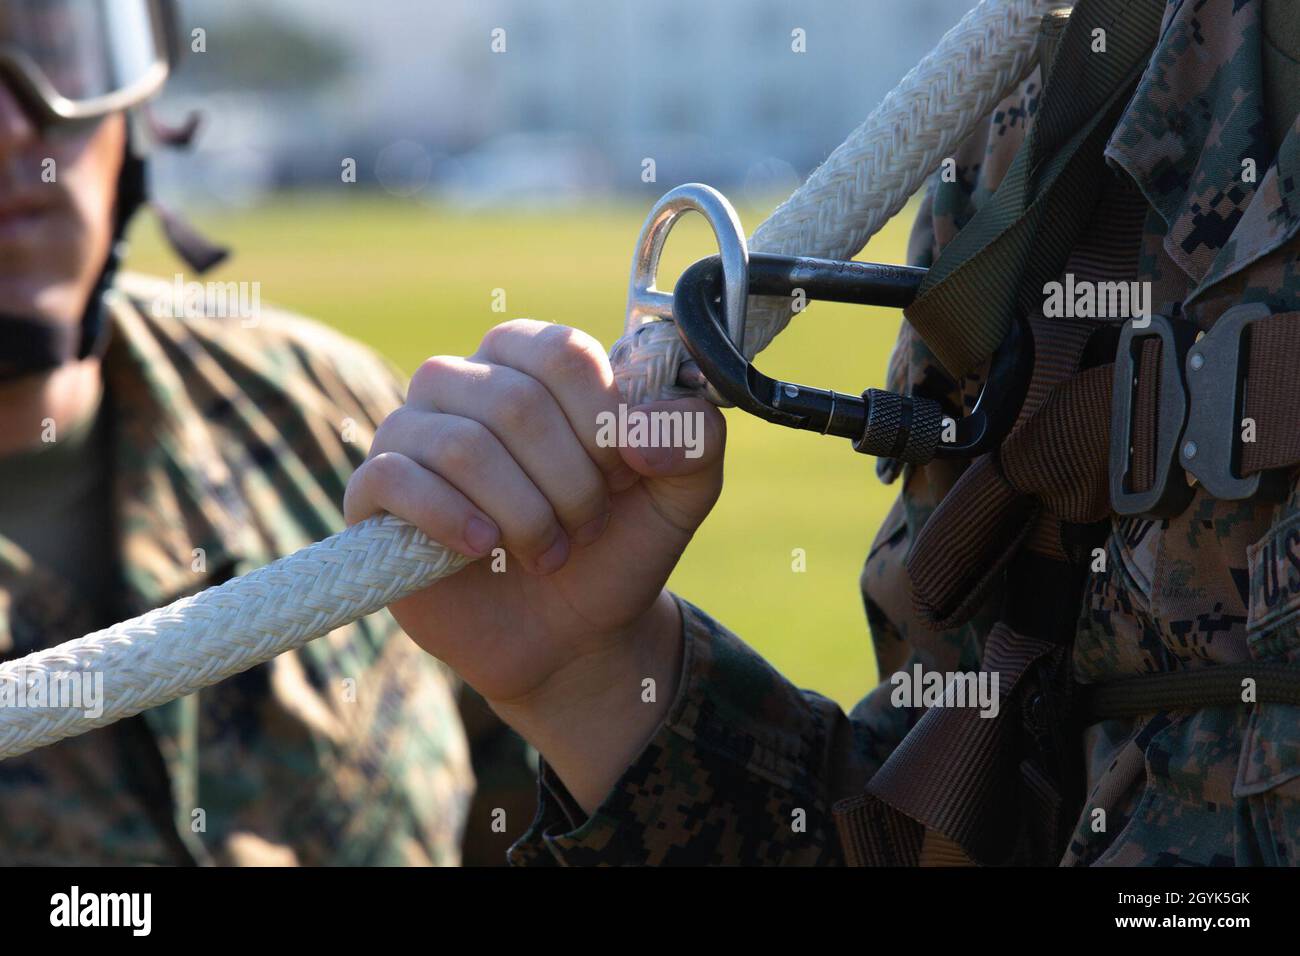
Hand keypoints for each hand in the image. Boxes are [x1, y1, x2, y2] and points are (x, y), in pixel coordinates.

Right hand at [343, 319, 725, 809]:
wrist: (574, 634)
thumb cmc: (617, 546)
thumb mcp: (682, 491)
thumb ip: (692, 438)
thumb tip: (643, 430)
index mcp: (534, 361)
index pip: (562, 353)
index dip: (602, 422)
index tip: (624, 474)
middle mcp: (466, 381)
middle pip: (515, 403)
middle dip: (570, 484)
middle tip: (587, 528)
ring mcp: (412, 432)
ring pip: (462, 445)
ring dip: (524, 514)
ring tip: (547, 552)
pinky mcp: (375, 492)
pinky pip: (395, 478)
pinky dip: (451, 518)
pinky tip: (484, 548)